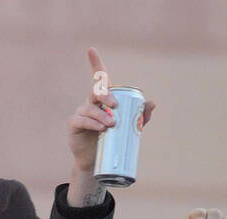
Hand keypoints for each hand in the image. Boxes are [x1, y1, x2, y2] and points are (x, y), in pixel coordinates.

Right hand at [68, 47, 155, 172]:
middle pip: (96, 91)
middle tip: (115, 106)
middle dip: (105, 95)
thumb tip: (151, 103)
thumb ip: (140, 115)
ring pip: (90, 108)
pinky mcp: (74, 125)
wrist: (96, 160)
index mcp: (103, 99)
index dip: (95, 63)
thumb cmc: (112, 140)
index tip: (90, 50)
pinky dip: (92, 123)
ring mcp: (81, 113)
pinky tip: (100, 129)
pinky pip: (82, 120)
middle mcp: (91, 103)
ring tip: (111, 125)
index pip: (99, 78)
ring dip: (101, 115)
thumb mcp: (129, 127)